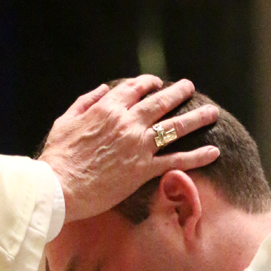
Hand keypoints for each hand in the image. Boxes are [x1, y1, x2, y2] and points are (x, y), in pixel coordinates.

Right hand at [40, 77, 219, 222]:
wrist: (58, 187)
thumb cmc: (57, 156)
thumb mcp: (65, 121)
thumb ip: (85, 102)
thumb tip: (102, 89)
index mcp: (107, 108)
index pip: (135, 88)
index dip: (148, 83)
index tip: (157, 83)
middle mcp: (127, 123)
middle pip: (160, 102)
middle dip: (178, 92)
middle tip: (189, 86)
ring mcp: (138, 146)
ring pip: (174, 127)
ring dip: (196, 118)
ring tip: (211, 112)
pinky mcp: (143, 170)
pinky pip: (176, 160)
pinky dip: (197, 156)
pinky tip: (213, 152)